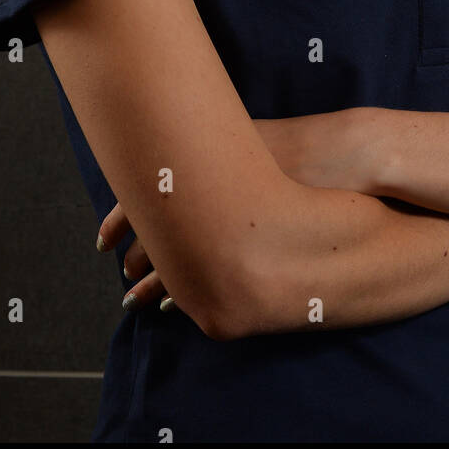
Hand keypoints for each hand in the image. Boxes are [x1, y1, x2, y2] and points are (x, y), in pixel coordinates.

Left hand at [95, 108, 370, 309]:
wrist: (343, 160)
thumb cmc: (299, 149)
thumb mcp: (248, 144)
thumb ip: (219, 153)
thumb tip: (190, 158)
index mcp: (199, 167)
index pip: (140, 198)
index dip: (119, 222)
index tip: (104, 239)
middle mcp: (205, 199)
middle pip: (150, 236)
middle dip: (133, 259)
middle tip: (120, 272)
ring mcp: (224, 229)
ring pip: (170, 263)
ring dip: (150, 283)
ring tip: (134, 298)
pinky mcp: (244, 253)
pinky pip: (200, 278)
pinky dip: (178, 291)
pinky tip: (169, 304)